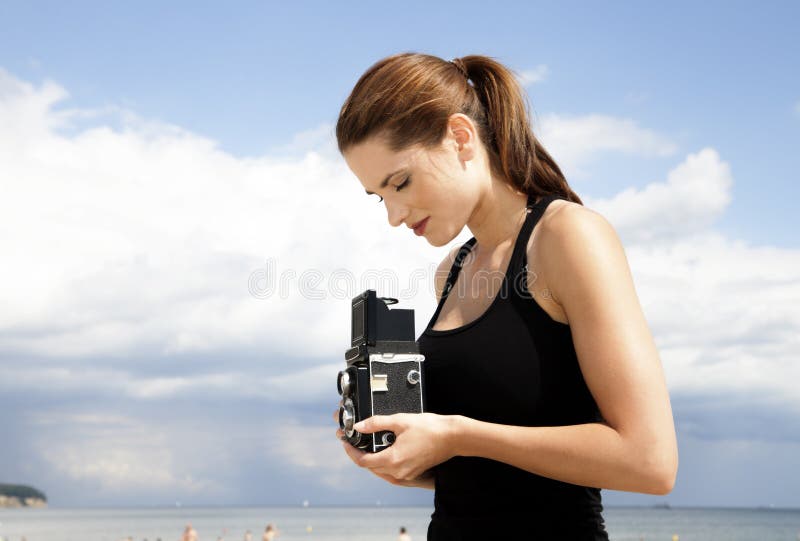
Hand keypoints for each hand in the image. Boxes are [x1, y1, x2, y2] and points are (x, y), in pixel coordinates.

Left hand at [337, 413, 457, 482]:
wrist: (453, 437)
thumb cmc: (431, 428)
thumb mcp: (400, 420)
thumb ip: (376, 423)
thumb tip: (360, 426)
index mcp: (393, 460)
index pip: (363, 461)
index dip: (351, 451)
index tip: (346, 442)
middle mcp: (398, 471)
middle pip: (371, 468)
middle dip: (360, 454)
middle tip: (354, 441)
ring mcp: (406, 474)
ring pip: (381, 471)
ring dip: (372, 460)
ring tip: (368, 444)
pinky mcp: (413, 473)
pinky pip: (392, 472)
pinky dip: (384, 462)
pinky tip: (385, 450)